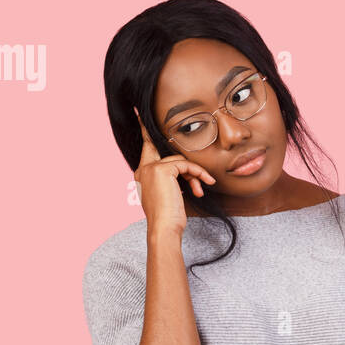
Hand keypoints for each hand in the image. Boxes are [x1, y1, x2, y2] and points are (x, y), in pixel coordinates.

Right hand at [135, 114, 216, 236]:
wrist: (164, 228)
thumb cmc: (169, 217)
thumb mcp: (169, 194)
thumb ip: (172, 178)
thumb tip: (186, 172)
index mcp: (142, 174)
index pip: (147, 149)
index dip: (147, 133)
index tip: (141, 116)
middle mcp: (143, 169)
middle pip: (168, 152)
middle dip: (181, 157)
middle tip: (192, 158)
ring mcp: (151, 168)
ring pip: (181, 160)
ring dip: (195, 174)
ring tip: (201, 189)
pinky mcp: (162, 170)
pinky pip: (186, 165)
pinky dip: (197, 174)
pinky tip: (202, 186)